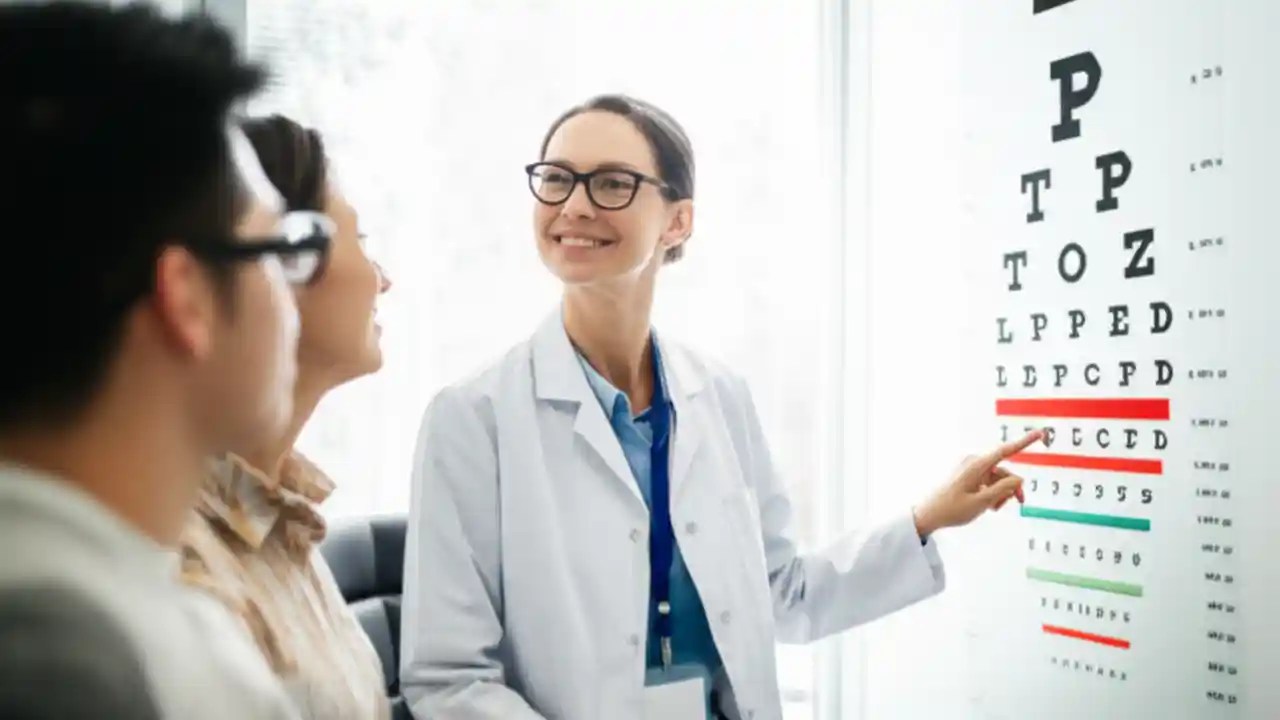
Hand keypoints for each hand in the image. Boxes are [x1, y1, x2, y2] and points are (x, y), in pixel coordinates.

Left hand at [912, 430, 1045, 537]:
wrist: (928, 514)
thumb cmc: (951, 508)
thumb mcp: (982, 502)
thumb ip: (1003, 489)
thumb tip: (1018, 479)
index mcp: (976, 465)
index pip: (1006, 451)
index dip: (1024, 442)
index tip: (1039, 433)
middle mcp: (974, 462)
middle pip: (1003, 471)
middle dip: (1011, 487)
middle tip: (1018, 502)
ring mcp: (970, 469)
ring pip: (996, 478)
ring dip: (1000, 492)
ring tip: (992, 508)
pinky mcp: (967, 475)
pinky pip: (987, 481)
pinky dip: (991, 492)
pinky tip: (987, 505)